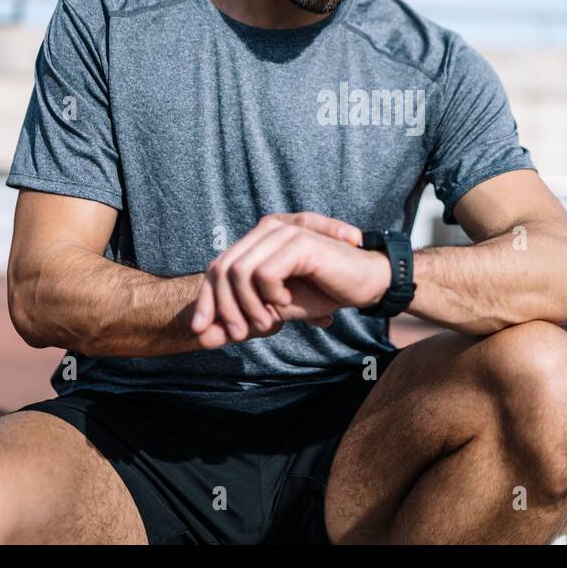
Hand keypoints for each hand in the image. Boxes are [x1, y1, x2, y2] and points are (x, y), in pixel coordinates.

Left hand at [188, 212, 391, 349]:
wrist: (365, 284)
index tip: (202, 332)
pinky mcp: (299, 241)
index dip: (206, 301)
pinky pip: (265, 274)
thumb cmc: (321, 293)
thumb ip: (238, 322)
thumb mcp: (272, 312)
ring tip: (270, 322)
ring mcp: (283, 231)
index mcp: (257, 240)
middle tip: (242, 334)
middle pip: (222, 270)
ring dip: (248, 306)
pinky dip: (271, 295)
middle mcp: (266, 229)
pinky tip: (287, 301)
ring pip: (240, 272)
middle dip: (226, 308)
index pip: (216, 268)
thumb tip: (201, 339)